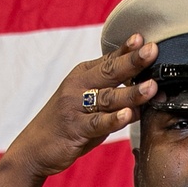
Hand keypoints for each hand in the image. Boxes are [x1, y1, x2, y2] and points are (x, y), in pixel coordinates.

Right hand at [9, 34, 157, 178]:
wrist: (34, 148)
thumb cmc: (68, 124)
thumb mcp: (88, 102)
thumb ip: (113, 94)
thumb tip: (149, 88)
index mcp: (82, 76)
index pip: (109, 59)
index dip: (127, 49)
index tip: (144, 38)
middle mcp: (77, 86)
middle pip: (110, 72)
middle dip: (133, 61)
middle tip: (153, 51)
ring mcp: (75, 107)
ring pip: (108, 97)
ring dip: (131, 92)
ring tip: (151, 86)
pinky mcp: (74, 129)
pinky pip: (97, 123)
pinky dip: (113, 119)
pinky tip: (127, 115)